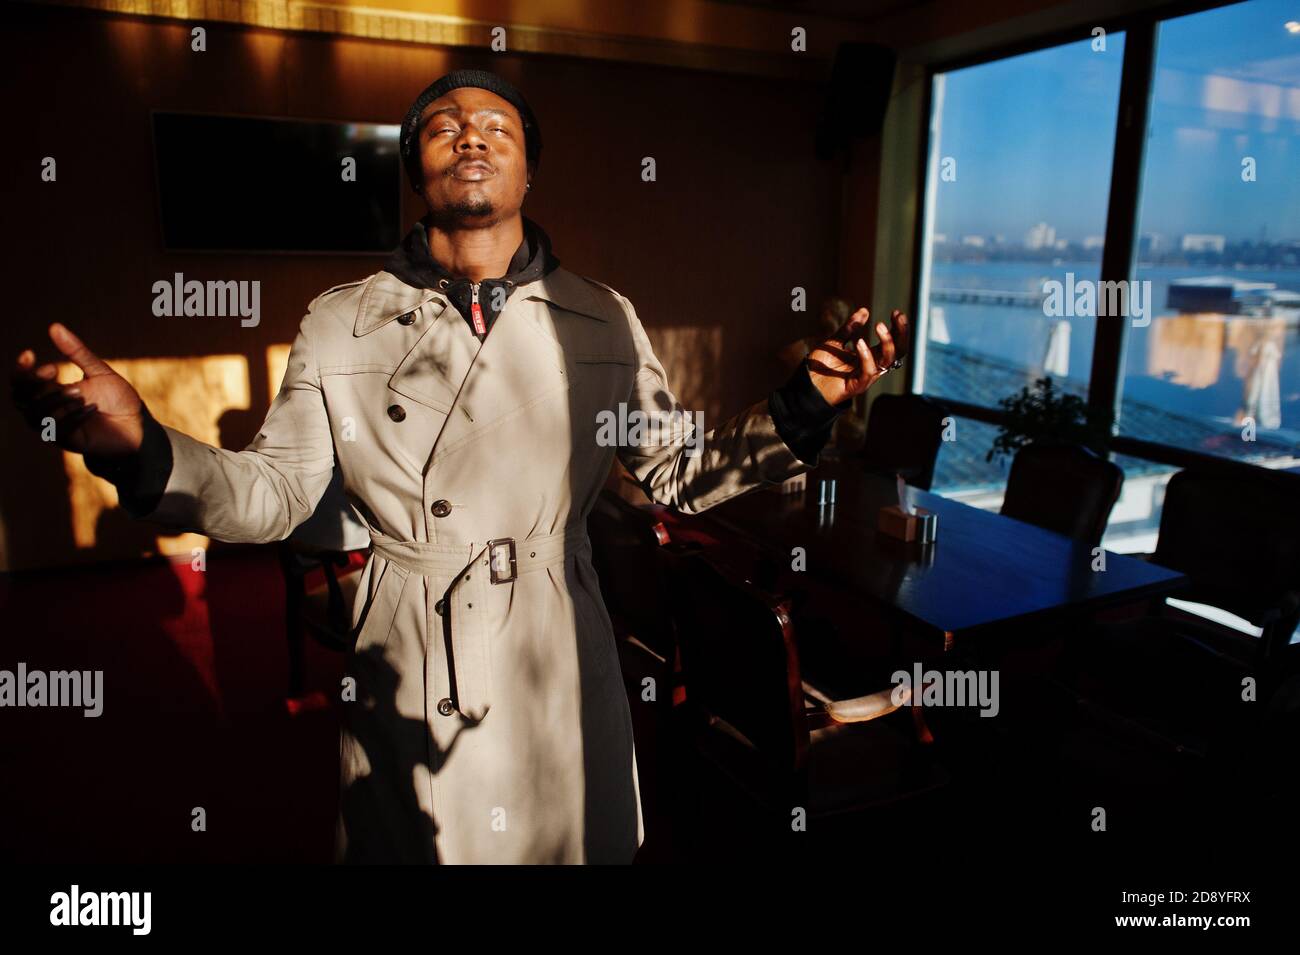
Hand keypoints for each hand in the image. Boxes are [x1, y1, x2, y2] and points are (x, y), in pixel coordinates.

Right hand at [11, 323, 143, 456]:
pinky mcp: (69, 441)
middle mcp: (49, 409)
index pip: (21, 381)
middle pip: (20, 398)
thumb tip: (54, 326)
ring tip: (81, 392)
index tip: (30, 353)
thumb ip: (76, 352)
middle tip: (53, 371)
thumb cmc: (117, 398)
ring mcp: (57, 427)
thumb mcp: (99, 371)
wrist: (138, 425)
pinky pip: (58, 430)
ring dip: (55, 399)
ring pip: (35, 414)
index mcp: (51, 391)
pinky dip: (72, 416)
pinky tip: (92, 408)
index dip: (20, 369)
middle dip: (32, 383)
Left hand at [806, 308, 909, 406]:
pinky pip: (868, 371)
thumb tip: (864, 310)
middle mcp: (872, 366)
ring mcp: (866, 377)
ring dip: (887, 342)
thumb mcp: (835, 341)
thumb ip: (849, 328)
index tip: (896, 312)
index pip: (893, 342)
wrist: (806, 385)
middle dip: (901, 332)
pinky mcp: (857, 385)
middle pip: (898, 351)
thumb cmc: (820, 366)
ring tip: (879, 325)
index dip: (898, 327)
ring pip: (888, 360)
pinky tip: (860, 342)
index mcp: (870, 356)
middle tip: (898, 315)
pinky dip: (866, 356)